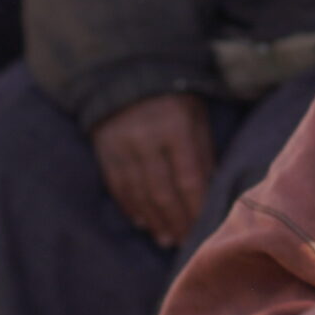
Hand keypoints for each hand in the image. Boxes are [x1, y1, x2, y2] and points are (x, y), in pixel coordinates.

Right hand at [93, 92, 214, 247]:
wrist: (126, 72)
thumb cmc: (173, 97)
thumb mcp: (196, 117)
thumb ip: (203, 152)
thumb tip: (211, 191)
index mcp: (176, 128)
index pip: (188, 179)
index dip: (196, 208)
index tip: (204, 229)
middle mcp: (146, 139)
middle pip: (162, 192)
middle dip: (176, 221)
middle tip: (186, 243)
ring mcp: (121, 146)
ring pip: (139, 193)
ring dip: (154, 220)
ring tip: (166, 239)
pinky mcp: (103, 150)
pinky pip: (117, 186)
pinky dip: (131, 207)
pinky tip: (142, 222)